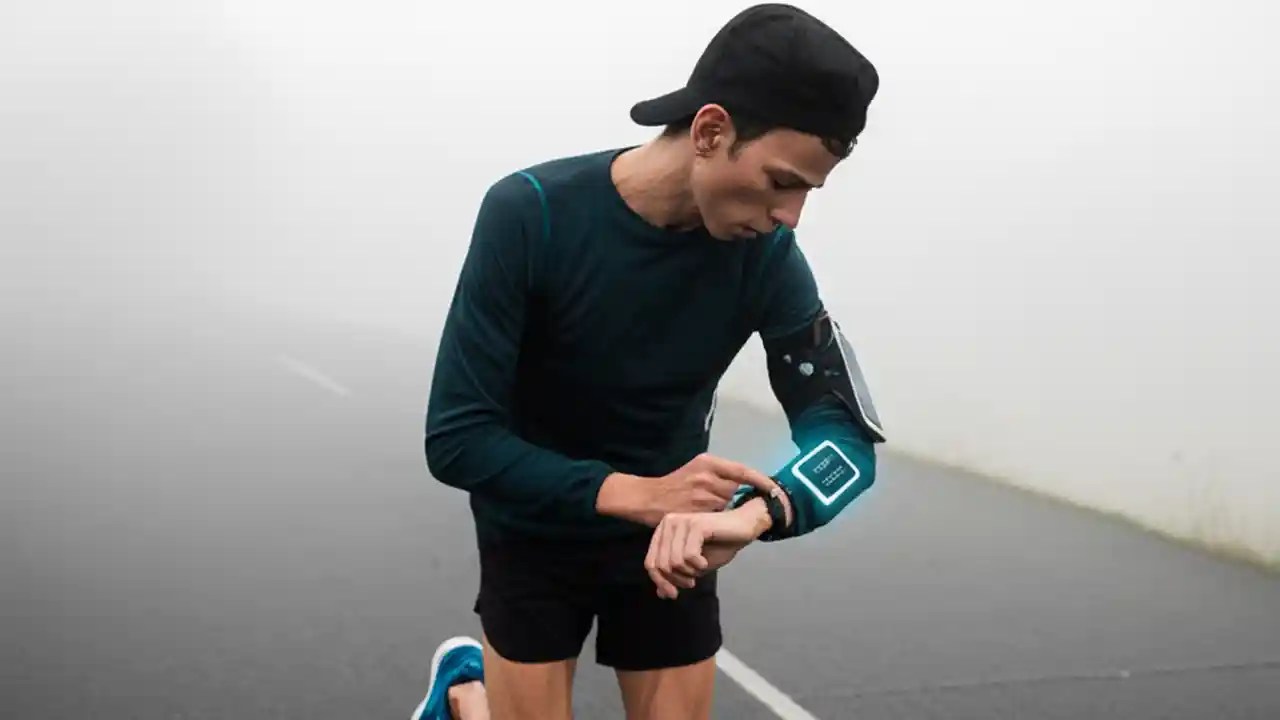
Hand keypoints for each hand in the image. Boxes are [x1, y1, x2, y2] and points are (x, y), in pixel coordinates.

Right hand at [596, 453, 776, 526]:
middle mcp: (707, 475)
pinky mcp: (696, 512)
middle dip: (730, 497)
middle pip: (734, 491)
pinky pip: (715, 518)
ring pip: (725, 505)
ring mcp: (702, 495)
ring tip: (704, 509)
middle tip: (716, 501)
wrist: (648, 498)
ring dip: (721, 510)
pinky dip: (714, 521)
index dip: (762, 482)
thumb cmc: (675, 484)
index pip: (743, 471)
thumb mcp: (697, 469)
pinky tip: (704, 519)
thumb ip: (719, 475)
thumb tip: (746, 484)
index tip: (776, 491)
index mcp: (708, 462)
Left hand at [643, 500, 772, 598]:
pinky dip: (698, 565)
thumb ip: (676, 577)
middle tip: (691, 583)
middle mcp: (668, 523)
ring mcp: (681, 522)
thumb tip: (660, 594)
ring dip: (689, 573)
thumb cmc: (718, 545)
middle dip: (676, 580)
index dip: (660, 582)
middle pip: (661, 564)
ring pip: (674, 562)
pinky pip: (689, 556)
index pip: (650, 563)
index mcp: (663, 531)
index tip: (674, 594)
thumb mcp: (693, 567)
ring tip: (700, 569)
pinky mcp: (696, 525)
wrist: (742, 528)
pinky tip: (705, 561)